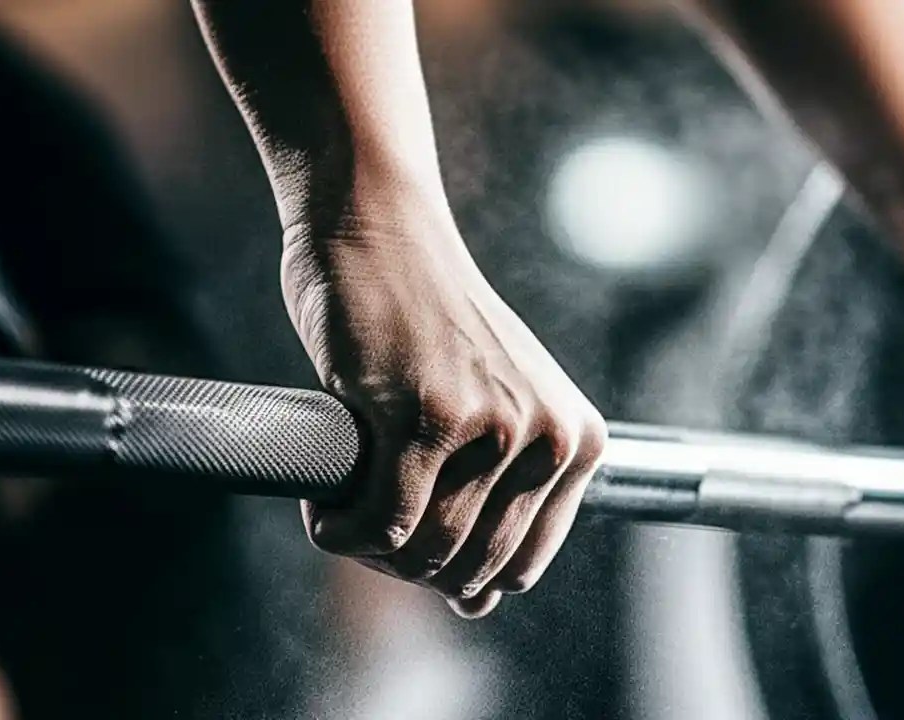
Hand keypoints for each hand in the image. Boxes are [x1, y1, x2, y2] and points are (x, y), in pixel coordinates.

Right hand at [281, 195, 606, 617]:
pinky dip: (339, 531)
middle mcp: (547, 437)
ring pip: (422, 553)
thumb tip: (480, 604)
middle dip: (406, 569)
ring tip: (343, 515)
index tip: (412, 549)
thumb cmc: (429, 320)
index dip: (458, 578)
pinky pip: (379, 524)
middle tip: (363, 530)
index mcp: (578, 441)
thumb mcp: (497, 402)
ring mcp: (491, 426)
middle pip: (469, 568)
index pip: (521, 566)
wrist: (381, 226)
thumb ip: (503, 492)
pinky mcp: (425, 415)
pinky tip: (324, 505)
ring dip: (369, 552)